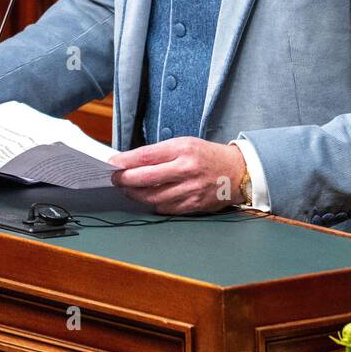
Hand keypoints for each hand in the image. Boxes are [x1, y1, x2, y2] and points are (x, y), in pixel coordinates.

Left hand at [109, 138, 246, 213]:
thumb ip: (160, 153)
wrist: (237, 171)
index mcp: (183, 149)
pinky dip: (153, 204)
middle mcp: (186, 169)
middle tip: (116, 179)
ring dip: (136, 194)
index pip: (146, 156)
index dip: (125, 161)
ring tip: (129, 189)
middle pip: (145, 178)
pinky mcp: (193, 205)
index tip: (113, 164)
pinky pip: (165, 208)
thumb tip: (132, 162)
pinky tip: (148, 198)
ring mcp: (190, 189)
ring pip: (152, 197)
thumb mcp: (185, 144)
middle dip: (125, 180)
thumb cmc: (207, 156)